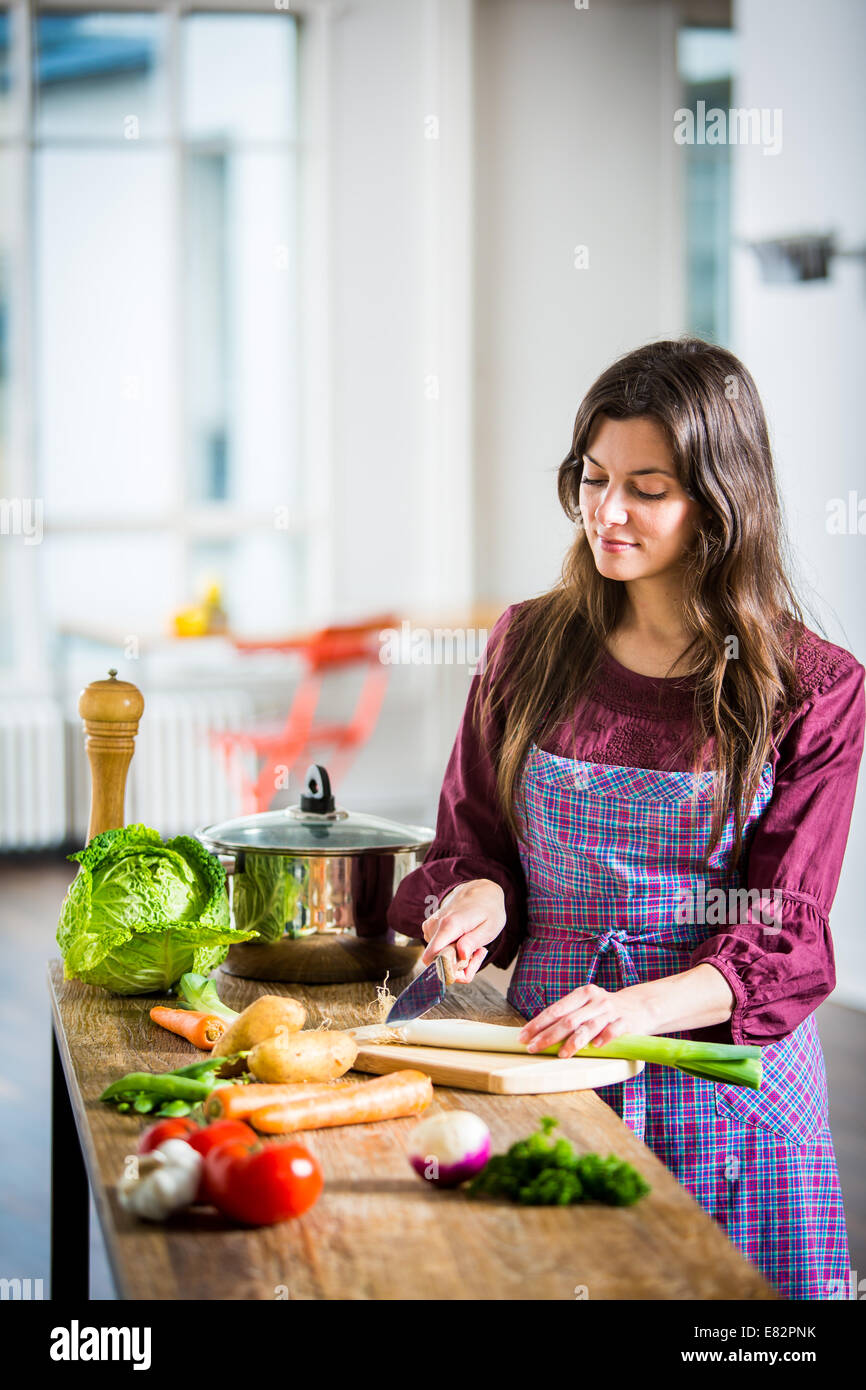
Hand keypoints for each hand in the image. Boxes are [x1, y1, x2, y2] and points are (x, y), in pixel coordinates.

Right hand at [420, 879, 505, 983]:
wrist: (480, 890)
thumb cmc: (488, 909)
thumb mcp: (490, 927)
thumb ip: (473, 941)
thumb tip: (460, 955)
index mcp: (449, 925)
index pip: (432, 956)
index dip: (446, 970)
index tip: (466, 967)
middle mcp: (435, 926)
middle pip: (437, 962)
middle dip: (458, 965)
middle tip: (477, 953)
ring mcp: (431, 926)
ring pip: (438, 956)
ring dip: (457, 957)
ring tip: (473, 943)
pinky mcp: (430, 928)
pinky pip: (437, 949)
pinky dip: (452, 950)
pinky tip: (464, 940)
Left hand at [516, 982, 656, 1056]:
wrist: (641, 1005)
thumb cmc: (606, 1010)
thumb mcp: (587, 1006)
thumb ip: (569, 1016)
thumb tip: (538, 1034)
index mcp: (582, 994)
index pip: (555, 1009)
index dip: (538, 1023)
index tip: (523, 1036)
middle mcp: (595, 1000)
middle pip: (568, 1019)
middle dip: (548, 1035)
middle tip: (534, 1048)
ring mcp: (611, 1011)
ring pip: (588, 1026)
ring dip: (573, 1041)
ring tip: (561, 1054)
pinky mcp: (626, 1022)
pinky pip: (613, 1031)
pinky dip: (604, 1038)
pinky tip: (595, 1047)